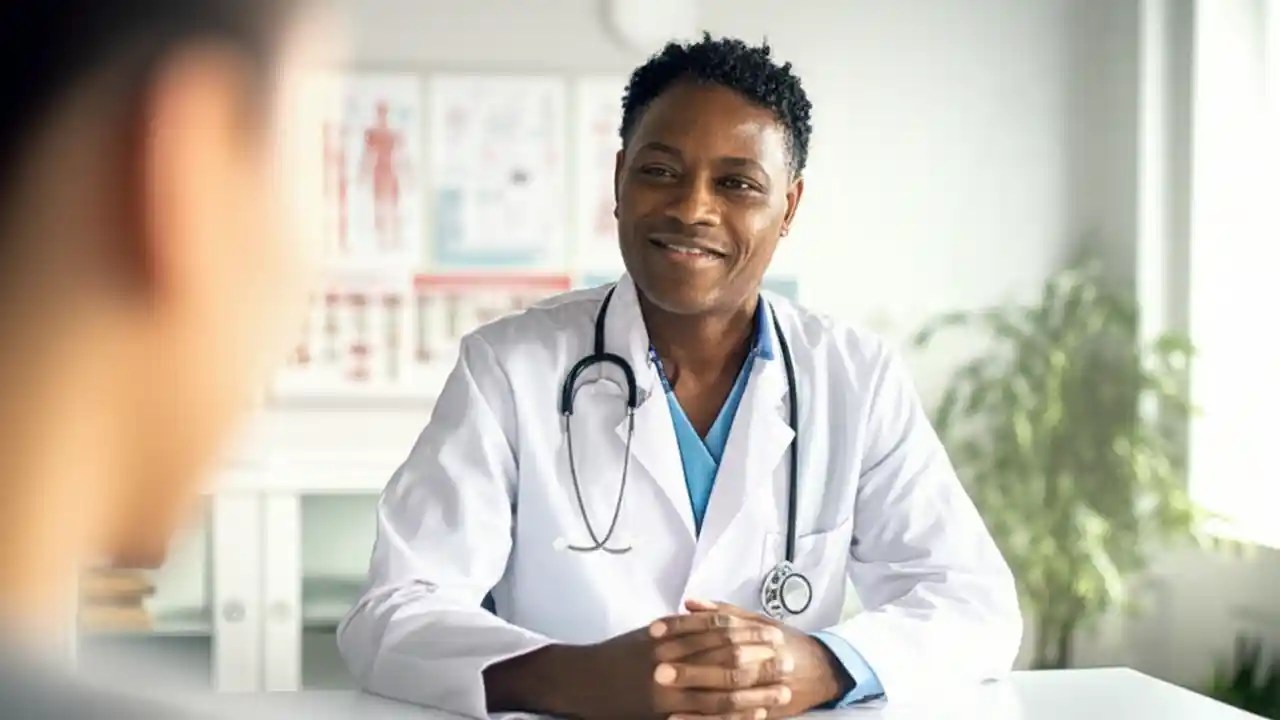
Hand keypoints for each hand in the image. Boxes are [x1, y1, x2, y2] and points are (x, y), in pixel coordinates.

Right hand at [559, 612, 794, 719]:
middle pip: (726, 658)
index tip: (772, 632)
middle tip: (788, 659)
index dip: (749, 631)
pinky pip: (707, 715)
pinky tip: (754, 714)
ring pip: (723, 690)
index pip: (718, 630)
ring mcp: (670, 690)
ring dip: (756, 690)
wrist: (583, 680)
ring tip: (782, 691)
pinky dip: (733, 714)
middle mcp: (672, 661)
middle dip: (760, 660)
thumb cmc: (617, 655)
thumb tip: (705, 612)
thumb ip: (678, 627)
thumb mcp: (647, 632)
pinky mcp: (666, 713)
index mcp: (669, 636)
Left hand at [661, 600, 851, 717]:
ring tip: (661, 699)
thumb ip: (725, 614)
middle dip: (691, 669)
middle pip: (725, 666)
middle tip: (657, 669)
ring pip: (727, 698)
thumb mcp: (760, 621)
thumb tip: (690, 602)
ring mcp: (764, 692)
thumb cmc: (786, 642)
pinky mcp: (763, 714)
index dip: (687, 631)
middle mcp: (764, 663)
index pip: (720, 632)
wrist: (824, 671)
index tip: (657, 632)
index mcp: (761, 636)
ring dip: (692, 699)